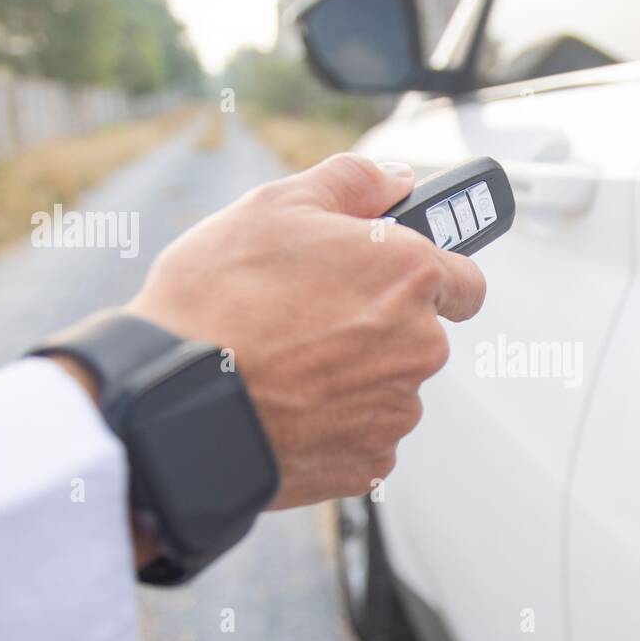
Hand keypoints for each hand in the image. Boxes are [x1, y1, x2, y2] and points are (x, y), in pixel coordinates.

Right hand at [123, 153, 486, 507]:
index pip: (466, 282)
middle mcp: (419, 344)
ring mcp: (397, 408)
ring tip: (286, 362)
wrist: (173, 399)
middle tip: (308, 318)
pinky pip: (364, 434)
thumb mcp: (275, 205)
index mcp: (409, 274)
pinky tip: (287, 404)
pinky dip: (334, 423)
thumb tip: (394, 180)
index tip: (405, 284)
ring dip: (353, 377)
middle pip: (419, 336)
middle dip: (376, 327)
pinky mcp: (370, 460)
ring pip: (389, 387)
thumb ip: (352, 182)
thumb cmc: (217, 302)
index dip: (434, 280)